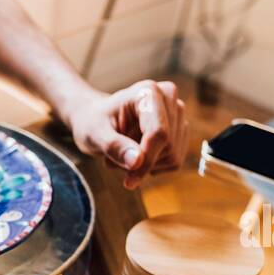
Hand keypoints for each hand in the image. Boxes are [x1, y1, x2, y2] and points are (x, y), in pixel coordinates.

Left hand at [62, 80, 188, 188]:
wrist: (98, 120)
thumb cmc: (93, 123)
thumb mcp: (94, 135)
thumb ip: (114, 146)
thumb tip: (137, 162)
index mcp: (147, 92)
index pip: (159, 132)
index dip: (147, 160)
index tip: (129, 182)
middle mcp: (168, 97)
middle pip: (168, 146)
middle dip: (141, 162)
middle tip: (112, 160)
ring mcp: (177, 113)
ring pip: (173, 156)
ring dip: (145, 165)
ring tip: (122, 153)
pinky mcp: (180, 130)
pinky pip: (174, 161)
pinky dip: (153, 165)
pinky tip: (136, 154)